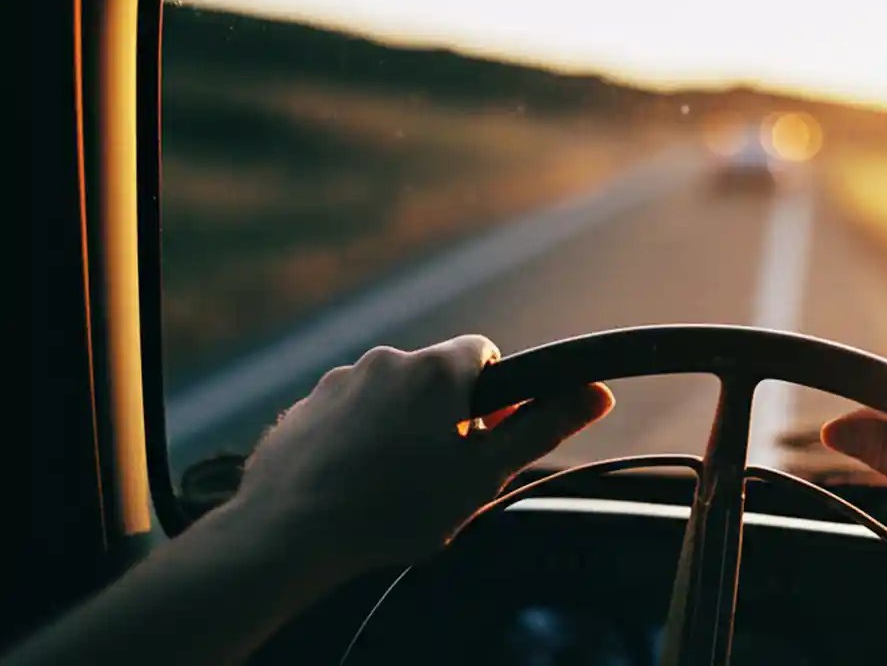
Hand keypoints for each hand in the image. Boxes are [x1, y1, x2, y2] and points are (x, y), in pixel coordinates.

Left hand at [233, 335, 612, 575]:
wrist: (288, 532)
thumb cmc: (394, 508)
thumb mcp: (484, 475)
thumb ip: (542, 428)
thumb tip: (597, 393)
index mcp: (436, 369)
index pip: (485, 354)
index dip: (494, 399)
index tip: (483, 440)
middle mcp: (386, 360)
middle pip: (436, 378)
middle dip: (445, 418)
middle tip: (440, 475)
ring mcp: (338, 381)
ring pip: (389, 398)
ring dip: (399, 430)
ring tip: (390, 488)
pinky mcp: (304, 407)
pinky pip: (347, 416)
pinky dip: (357, 441)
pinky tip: (353, 485)